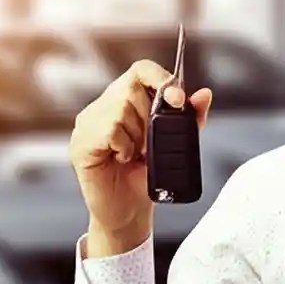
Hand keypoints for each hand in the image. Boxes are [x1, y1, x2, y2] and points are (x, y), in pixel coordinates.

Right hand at [69, 59, 212, 255]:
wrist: (129, 213)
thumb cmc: (146, 178)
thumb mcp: (173, 145)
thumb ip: (188, 119)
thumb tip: (205, 94)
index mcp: (122, 101)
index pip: (140, 70)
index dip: (160, 78)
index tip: (176, 100)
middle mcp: (101, 107)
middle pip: (130, 88)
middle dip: (148, 118)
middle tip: (147, 144)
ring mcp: (86, 124)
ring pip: (120, 108)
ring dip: (136, 136)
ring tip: (133, 154)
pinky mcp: (79, 143)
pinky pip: (109, 129)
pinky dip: (123, 146)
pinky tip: (121, 159)